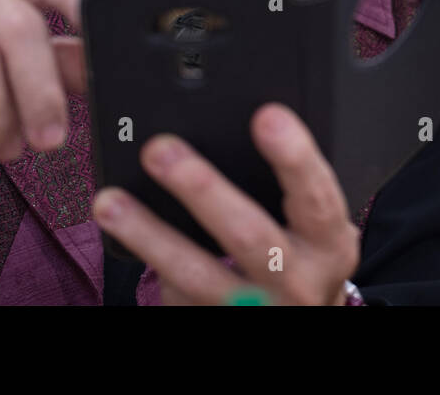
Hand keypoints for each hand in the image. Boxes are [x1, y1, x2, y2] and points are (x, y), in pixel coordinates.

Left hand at [92, 103, 360, 304]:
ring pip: (196, 273)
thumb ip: (294, 192)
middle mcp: (296, 282)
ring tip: (110, 202)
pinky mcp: (215, 323)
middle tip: (160, 149)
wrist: (300, 323)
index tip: (266, 115)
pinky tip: (121, 235)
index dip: (293, 156)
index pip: (316, 197)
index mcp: (329, 246)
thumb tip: (245, 123)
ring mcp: (254, 310)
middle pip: (248, 235)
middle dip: (201, 188)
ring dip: (149, 234)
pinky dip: (147, 261)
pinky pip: (177, 295)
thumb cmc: (305, 261)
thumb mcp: (317, 230)